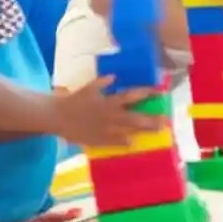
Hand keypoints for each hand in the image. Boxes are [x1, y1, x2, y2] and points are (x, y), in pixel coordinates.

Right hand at [51, 77, 166, 145]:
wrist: (57, 117)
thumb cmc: (74, 100)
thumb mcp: (89, 88)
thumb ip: (102, 83)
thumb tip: (114, 77)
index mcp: (108, 101)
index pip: (131, 96)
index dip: (146, 93)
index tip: (159, 92)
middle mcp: (110, 116)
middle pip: (135, 117)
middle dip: (151, 119)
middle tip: (165, 120)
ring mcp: (105, 130)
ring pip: (128, 131)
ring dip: (143, 131)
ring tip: (157, 131)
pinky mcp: (98, 140)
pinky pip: (114, 143)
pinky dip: (124, 143)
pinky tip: (134, 144)